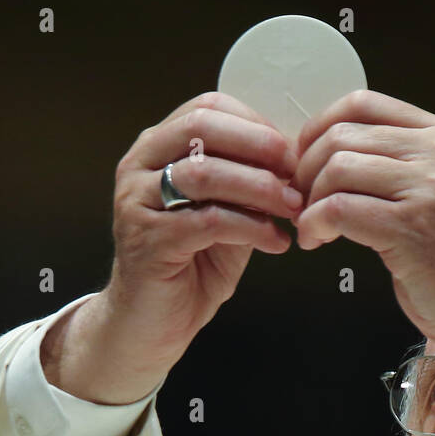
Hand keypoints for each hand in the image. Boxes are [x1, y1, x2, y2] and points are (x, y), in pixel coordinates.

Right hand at [42, 92, 302, 402]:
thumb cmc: (189, 269)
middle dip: (260, 147)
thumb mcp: (227, 218)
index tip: (293, 150)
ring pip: (206, 173)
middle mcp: (140, 167)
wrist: (151, 326)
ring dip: (260, 188)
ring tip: (293, 208)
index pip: (208, 109)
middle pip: (202, 127)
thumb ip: (248, 188)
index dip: (257, 125)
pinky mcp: (147, 241)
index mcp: (158, 149)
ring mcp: (138, 202)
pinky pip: (209, 221)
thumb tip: (294, 167)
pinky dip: (251, 228)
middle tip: (297, 172)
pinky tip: (275, 241)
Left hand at [291, 90, 434, 389]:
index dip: (319, 129)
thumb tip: (321, 149)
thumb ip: (393, 162)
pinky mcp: (411, 226)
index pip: (363, 103)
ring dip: (309, 201)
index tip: (305, 161)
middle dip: (306, 171)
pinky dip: (314, 225)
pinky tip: (316, 241)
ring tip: (311, 226)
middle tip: (302, 201)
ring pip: (336, 170)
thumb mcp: (433, 190)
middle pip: (342, 136)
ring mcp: (429, 188)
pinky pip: (338, 209)